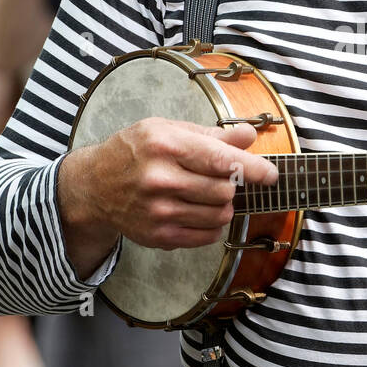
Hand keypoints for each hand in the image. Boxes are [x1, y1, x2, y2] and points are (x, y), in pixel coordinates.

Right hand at [58, 117, 279, 276]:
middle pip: (225, 190)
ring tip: (208, 193)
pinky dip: (213, 225)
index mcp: (164, 145)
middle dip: (232, 184)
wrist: (95, 186)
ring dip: (224, 205)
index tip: (271, 174)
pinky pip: (206, 236)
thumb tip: (248, 136)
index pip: (220, 159)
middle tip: (222, 178)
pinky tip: (199, 211)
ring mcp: (158, 211)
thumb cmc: (135, 151)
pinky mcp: (158, 236)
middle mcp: (160, 179)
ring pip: (219, 215)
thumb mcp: (168, 129)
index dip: (252, 168)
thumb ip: (211, 135)